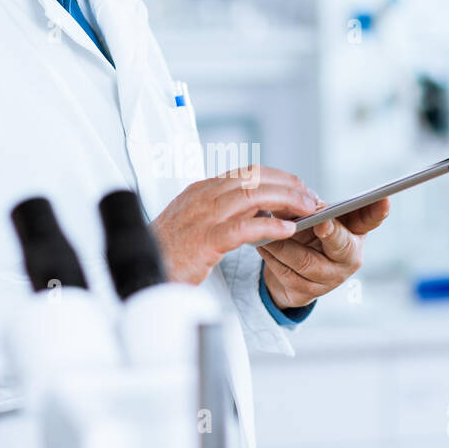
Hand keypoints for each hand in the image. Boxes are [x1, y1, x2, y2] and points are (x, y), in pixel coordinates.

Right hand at [151, 166, 319, 285]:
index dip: (277, 177)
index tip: (298, 187)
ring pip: (254, 196)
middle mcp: (202, 197)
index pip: (246, 172)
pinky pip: (244, 227)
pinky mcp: (204, 241)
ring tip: (308, 210)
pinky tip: (287, 230)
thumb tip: (256, 211)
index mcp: (200, 191)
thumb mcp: (193, 224)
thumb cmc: (166, 254)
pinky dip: (269, 226)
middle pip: (255, 178)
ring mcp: (202, 217)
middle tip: (311, 197)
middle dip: (288, 185)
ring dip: (287, 201)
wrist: (137, 275)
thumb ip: (220, 213)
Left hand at [257, 197, 389, 309]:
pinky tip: (262, 244)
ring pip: (306, 261)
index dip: (378, 211)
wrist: (289, 271)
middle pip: (342, 245)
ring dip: (283, 244)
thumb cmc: (306, 236)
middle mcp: (349, 258)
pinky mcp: (308, 293)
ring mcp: (330, 279)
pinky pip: (286, 273)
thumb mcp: (309, 218)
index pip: (370, 219)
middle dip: (331, 232)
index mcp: (354, 232)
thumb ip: (306, 208)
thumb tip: (292, 199)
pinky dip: (271, 256)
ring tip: (266, 228)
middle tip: (322, 221)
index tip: (383, 199)